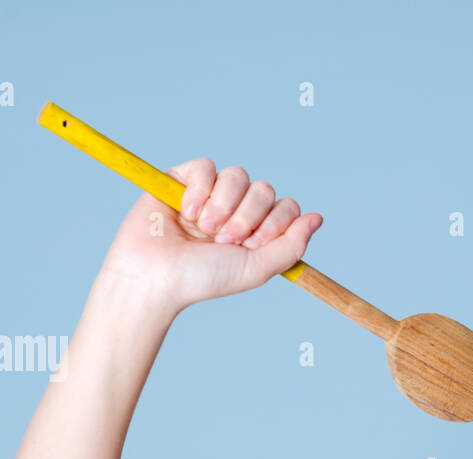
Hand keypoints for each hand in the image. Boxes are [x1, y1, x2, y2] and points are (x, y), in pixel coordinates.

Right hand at [96, 158, 322, 311]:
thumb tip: (317, 218)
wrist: (155, 276)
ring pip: (238, 176)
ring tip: (204, 229)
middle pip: (265, 189)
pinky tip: (187, 212)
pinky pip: (207, 167)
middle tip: (224, 241)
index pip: (286, 207)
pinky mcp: (183, 179)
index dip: (274, 222)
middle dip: (247, 217)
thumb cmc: (203, 278)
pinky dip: (200, 191)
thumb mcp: (257, 269)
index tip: (253, 244)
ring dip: (224, 205)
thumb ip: (291, 246)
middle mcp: (236, 210)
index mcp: (256, 231)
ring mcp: (210, 194)